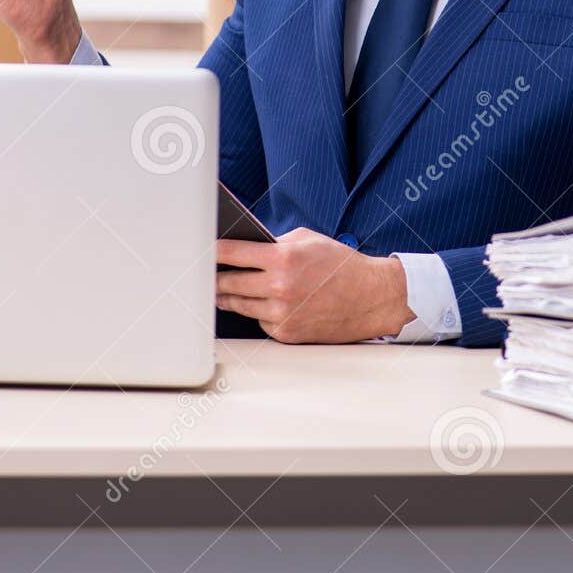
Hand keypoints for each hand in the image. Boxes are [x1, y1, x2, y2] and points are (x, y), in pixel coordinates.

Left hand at [215, 226, 412, 342]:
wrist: (370, 298)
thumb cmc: (341, 266)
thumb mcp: (308, 240)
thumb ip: (274, 243)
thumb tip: (244, 247)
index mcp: (283, 258)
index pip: (232, 253)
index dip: (212, 251)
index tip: (202, 250)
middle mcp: (279, 287)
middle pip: (228, 283)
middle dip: (216, 277)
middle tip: (209, 273)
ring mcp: (281, 313)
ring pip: (239, 304)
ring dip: (230, 296)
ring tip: (224, 288)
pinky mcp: (286, 332)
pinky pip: (260, 320)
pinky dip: (259, 312)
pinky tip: (264, 303)